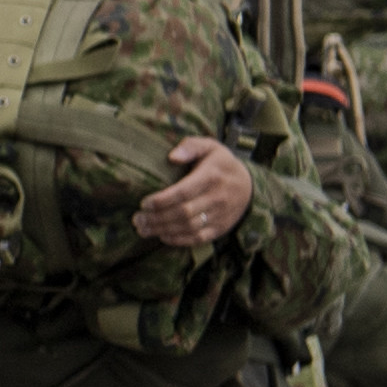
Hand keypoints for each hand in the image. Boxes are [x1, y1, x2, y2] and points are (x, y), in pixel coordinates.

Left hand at [134, 134, 256, 251]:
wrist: (250, 185)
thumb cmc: (221, 164)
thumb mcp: (210, 147)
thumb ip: (191, 146)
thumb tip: (172, 156)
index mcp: (212, 176)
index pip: (184, 192)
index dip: (162, 200)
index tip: (144, 203)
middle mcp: (217, 197)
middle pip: (183, 212)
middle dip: (157, 218)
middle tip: (137, 218)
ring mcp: (221, 215)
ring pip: (189, 227)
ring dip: (163, 230)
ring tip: (142, 229)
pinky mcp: (221, 228)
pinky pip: (199, 238)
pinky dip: (179, 240)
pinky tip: (162, 236)